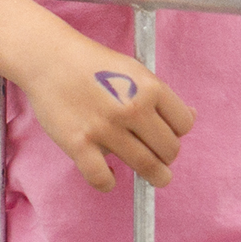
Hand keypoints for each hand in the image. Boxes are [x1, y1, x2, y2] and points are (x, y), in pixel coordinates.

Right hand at [18, 25, 194, 190]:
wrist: (49, 59)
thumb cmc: (93, 63)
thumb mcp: (134, 69)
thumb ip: (160, 94)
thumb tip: (191, 116)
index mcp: (149, 87)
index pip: (183, 125)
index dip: (177, 132)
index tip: (166, 135)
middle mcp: (132, 108)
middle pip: (169, 149)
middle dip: (167, 157)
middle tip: (159, 157)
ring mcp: (105, 128)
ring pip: (146, 167)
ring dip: (155, 176)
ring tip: (156, 178)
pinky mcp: (79, 144)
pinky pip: (102, 178)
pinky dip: (108, 182)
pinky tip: (109, 175)